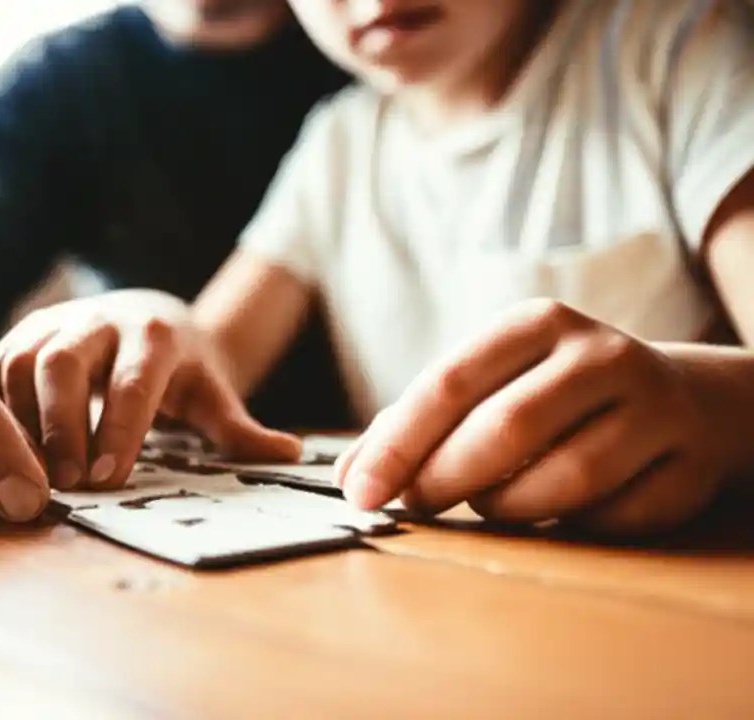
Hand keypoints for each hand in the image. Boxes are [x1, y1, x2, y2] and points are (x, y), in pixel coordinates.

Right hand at [0, 290, 300, 490]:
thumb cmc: (184, 369)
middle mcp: (99, 321)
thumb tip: (289, 453)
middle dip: (59, 425)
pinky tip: (6, 456)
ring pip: (23, 363)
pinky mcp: (23, 336)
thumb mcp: (214, 395)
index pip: (132, 382)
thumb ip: (240, 429)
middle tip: (63, 484)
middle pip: (64, 363)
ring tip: (29, 477)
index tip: (109, 480)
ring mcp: (56, 323)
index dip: (118, 430)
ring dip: (20, 422)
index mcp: (152, 335)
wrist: (150, 318)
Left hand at [336, 299, 734, 534]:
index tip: (359, 489)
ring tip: (487, 504)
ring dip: (509, 508)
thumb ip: (413, 422)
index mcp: (536, 323)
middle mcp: (600, 355)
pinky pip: (615, 517)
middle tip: (413, 505)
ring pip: (566, 480)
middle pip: (507, 430)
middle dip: (445, 479)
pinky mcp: (689, 465)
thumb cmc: (549, 393)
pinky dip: (574, 527)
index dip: (398, 443)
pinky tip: (559, 513)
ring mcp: (655, 408)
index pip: (450, 383)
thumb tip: (349, 475)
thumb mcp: (487, 382)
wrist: (680, 399)